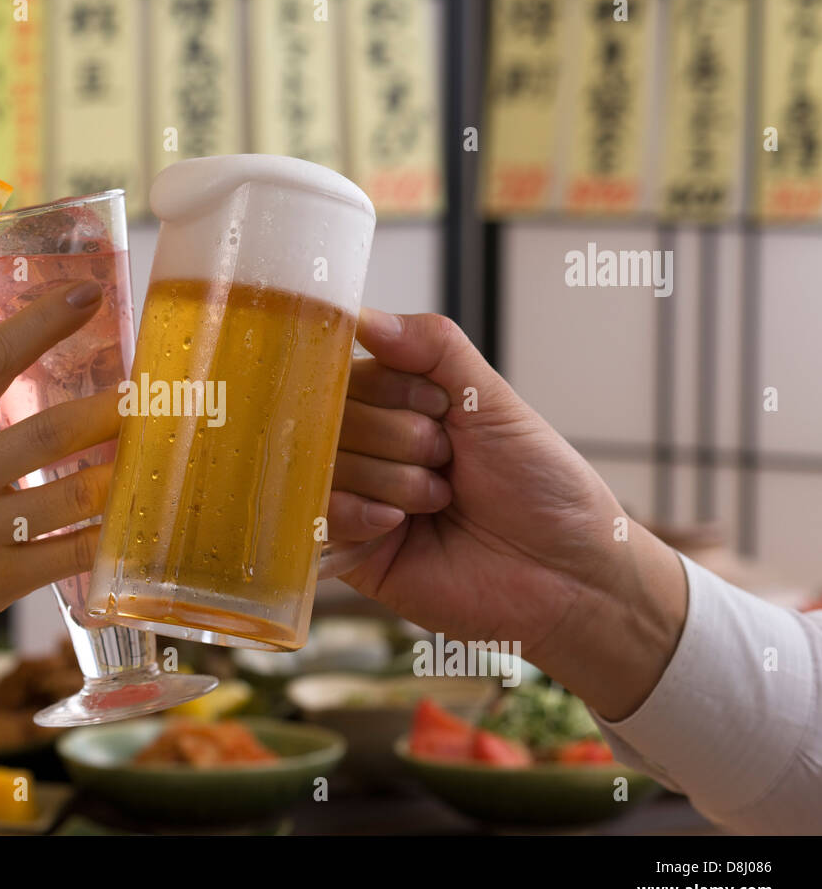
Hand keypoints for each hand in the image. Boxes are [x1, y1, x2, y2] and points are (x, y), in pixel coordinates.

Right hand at [0, 279, 118, 760]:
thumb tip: (55, 393)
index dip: (43, 323)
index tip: (88, 293)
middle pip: (49, 431)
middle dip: (113, 410)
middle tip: (159, 391)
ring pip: (72, 494)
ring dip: (124, 473)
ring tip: (161, 453)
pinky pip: (70, 554)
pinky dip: (110, 537)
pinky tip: (139, 522)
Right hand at [329, 310, 687, 720]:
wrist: (567, 574)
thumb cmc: (542, 486)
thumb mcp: (492, 400)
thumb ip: (432, 347)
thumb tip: (361, 314)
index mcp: (396, 407)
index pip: (347, 372)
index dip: (391, 386)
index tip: (441, 407)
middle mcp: (368, 449)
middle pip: (332, 416)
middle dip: (400, 435)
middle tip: (447, 460)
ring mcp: (355, 499)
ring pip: (327, 463)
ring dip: (396, 479)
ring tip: (440, 500)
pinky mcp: (349, 553)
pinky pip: (320, 516)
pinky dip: (361, 513)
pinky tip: (399, 525)